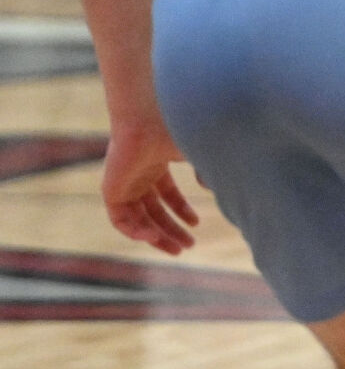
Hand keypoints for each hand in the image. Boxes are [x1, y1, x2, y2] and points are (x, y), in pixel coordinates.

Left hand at [102, 118, 198, 254]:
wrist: (148, 119)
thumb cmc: (175, 129)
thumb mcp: (198, 152)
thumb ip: (205, 171)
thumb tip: (211, 189)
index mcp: (156, 162)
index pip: (167, 194)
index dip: (181, 210)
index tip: (196, 224)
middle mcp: (138, 174)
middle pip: (153, 211)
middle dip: (170, 229)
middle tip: (187, 247)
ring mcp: (123, 183)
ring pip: (137, 219)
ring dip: (156, 236)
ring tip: (176, 249)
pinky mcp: (110, 190)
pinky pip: (120, 220)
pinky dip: (135, 231)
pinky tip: (153, 238)